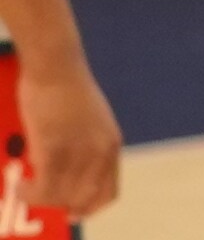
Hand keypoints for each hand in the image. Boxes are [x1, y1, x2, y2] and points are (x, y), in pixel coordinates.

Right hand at [19, 53, 117, 214]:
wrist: (55, 65)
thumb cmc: (65, 89)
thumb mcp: (90, 121)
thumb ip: (86, 147)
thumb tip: (70, 172)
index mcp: (111, 146)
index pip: (108, 193)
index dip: (87, 208)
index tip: (70, 212)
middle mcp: (100, 152)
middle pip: (82, 201)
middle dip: (58, 207)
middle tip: (38, 199)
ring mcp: (78, 151)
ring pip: (58, 197)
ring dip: (37, 199)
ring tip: (22, 189)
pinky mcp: (54, 147)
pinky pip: (42, 186)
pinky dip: (27, 192)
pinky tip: (18, 184)